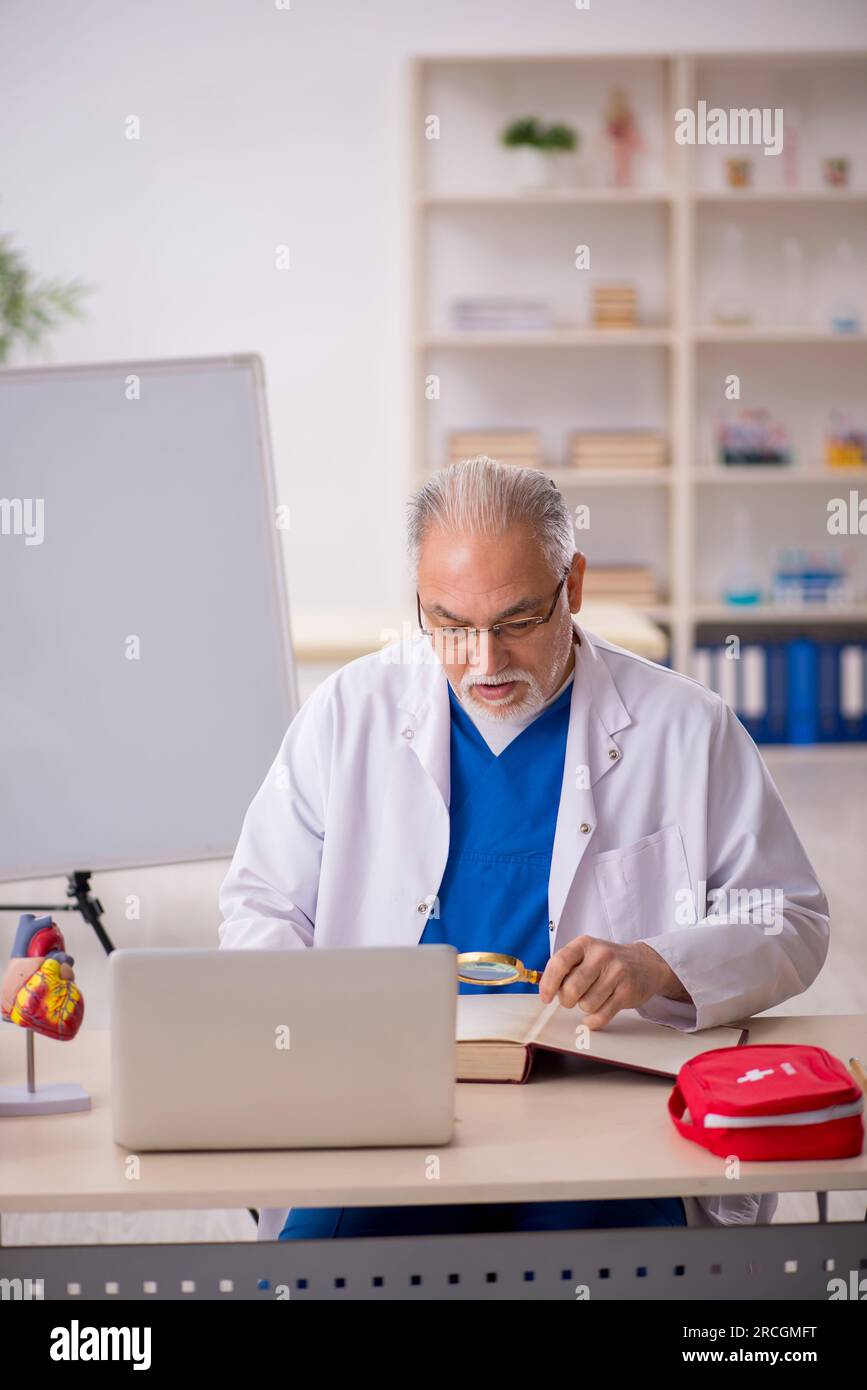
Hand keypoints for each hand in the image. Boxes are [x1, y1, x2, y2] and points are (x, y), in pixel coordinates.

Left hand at [538, 936, 689, 1028]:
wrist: (645, 964)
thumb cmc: (607, 962)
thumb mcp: (586, 954)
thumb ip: (566, 968)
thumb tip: (546, 989)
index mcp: (585, 944)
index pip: (559, 962)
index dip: (548, 983)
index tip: (545, 997)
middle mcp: (601, 955)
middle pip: (571, 988)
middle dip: (567, 1000)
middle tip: (571, 998)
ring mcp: (616, 973)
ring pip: (586, 1004)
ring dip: (584, 1007)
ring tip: (592, 998)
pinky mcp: (627, 992)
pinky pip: (601, 1015)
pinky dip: (593, 1020)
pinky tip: (594, 1014)